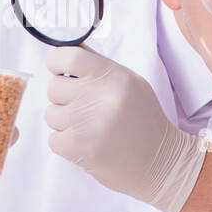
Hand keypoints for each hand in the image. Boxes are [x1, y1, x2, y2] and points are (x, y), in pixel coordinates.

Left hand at [43, 45, 206, 211]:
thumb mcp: (130, 83)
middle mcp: (99, 97)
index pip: (68, 57)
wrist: (160, 162)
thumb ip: (98, 66)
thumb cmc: (143, 120)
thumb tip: (69, 49)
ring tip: (89, 127)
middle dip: (64, 97)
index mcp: (113, 77)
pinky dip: (66, 143)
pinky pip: (53, 139)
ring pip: (51, 114)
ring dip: (65, 122)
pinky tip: (87, 143)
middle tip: (84, 107)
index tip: (61, 72)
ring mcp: (86, 124)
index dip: (57, 63)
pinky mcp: (78, 148)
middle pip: (54, 87)